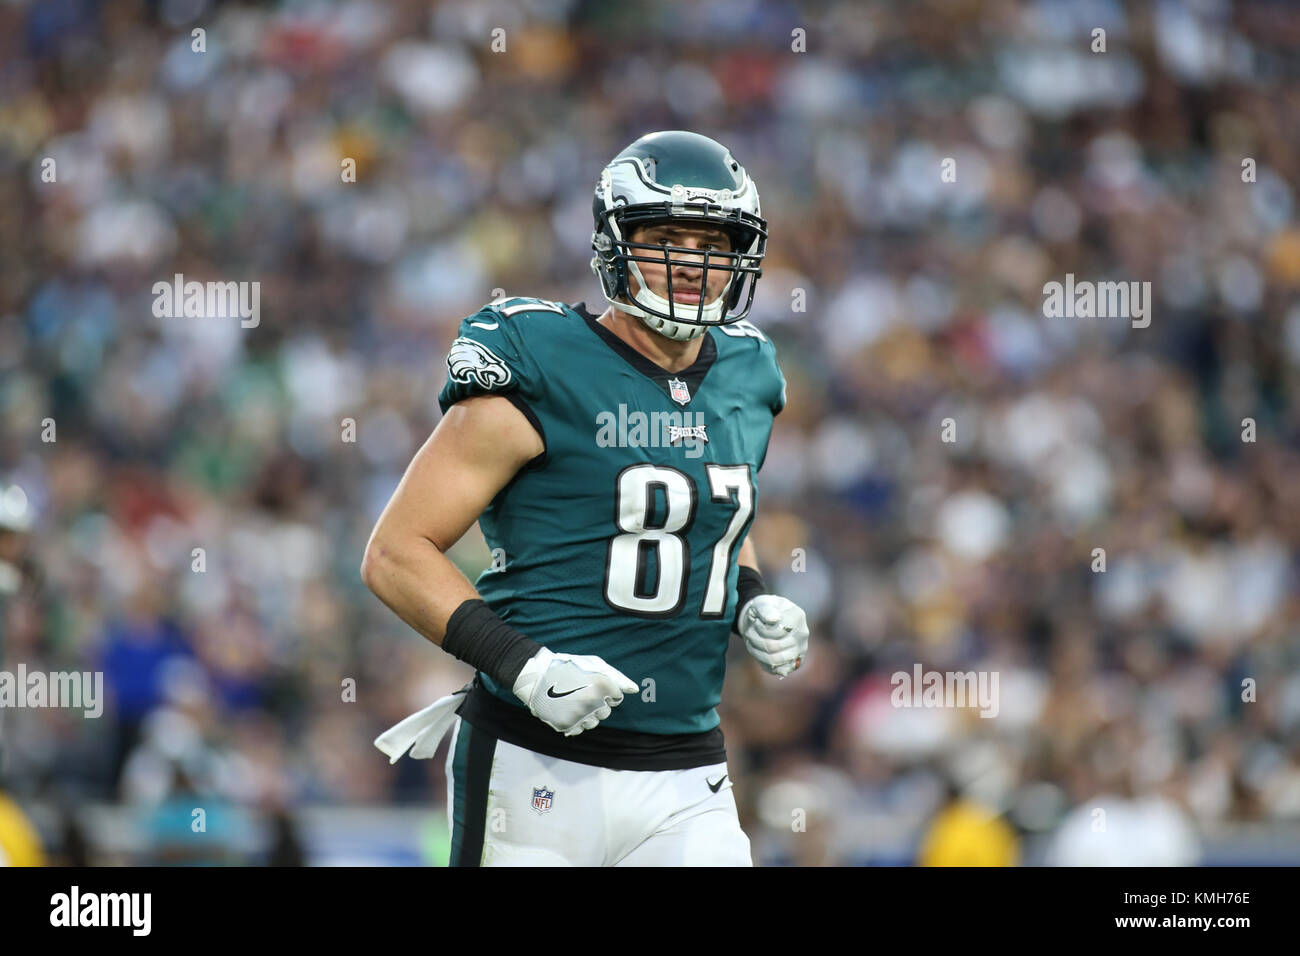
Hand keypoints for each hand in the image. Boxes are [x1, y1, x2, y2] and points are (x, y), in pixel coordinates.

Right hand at [512, 648, 638, 735]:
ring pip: (593, 723)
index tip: (593, 685)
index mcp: (602, 686)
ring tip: (572, 700)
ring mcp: (579, 716)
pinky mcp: (566, 725)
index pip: (616, 698)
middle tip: (581, 692)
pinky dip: (575, 722)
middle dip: (597, 704)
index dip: (606, 691)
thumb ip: (617, 678)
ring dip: (586, 714)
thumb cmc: (568, 666)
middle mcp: (593, 703)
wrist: (537, 675)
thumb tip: (634, 690)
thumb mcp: (595, 664)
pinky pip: (579, 729)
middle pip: (606, 712)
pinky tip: (566, 709)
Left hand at [738, 594, 807, 677]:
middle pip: (772, 646)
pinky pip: (775, 669)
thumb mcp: (761, 603)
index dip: (761, 628)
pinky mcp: (792, 663)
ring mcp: (799, 650)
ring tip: (752, 640)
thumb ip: (765, 608)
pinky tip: (758, 649)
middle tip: (750, 631)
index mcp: (797, 616)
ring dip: (756, 650)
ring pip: (772, 659)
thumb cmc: (764, 609)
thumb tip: (774, 619)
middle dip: (755, 639)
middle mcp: (802, 635)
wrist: (764, 619)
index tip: (756, 621)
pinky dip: (762, 660)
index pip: (777, 631)